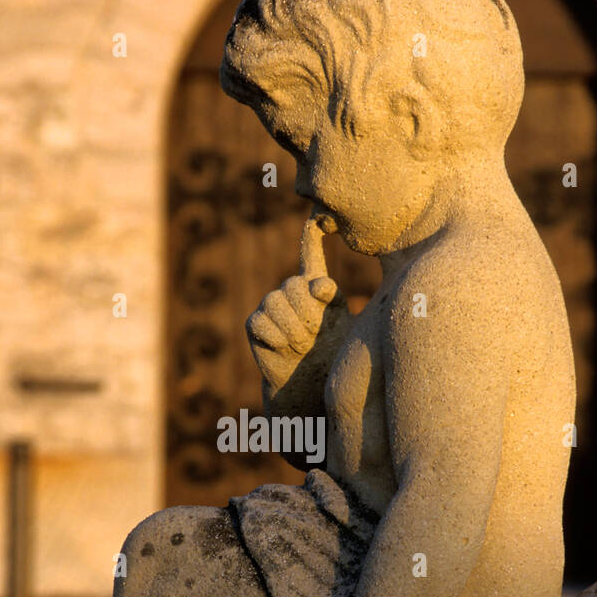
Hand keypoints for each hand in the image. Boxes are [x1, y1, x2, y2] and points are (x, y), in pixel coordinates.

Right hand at [246, 211, 348, 392]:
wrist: (310, 381)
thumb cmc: (332, 352)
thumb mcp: (341, 324)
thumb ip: (333, 301)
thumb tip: (319, 285)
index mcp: (315, 286)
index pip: (311, 253)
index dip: (310, 234)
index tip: (316, 215)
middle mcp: (291, 290)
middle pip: (294, 285)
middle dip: (306, 312)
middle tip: (314, 335)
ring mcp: (271, 305)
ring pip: (276, 302)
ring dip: (293, 328)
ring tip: (301, 344)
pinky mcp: (255, 323)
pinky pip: (262, 322)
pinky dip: (276, 338)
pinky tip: (283, 347)